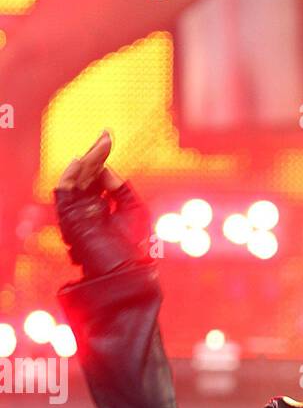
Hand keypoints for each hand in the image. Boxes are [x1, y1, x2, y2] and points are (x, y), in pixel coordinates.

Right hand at [55, 130, 152, 277]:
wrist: (125, 272)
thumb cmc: (133, 246)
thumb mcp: (134, 209)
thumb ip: (120, 187)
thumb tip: (105, 168)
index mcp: (100, 207)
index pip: (95, 176)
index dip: (100, 156)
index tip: (108, 137)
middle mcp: (85, 208)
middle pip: (86, 174)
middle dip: (95, 153)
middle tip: (106, 134)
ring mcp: (76, 212)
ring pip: (76, 179)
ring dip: (89, 159)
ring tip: (103, 144)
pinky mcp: (69, 217)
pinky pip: (64, 190)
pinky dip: (72, 174)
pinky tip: (83, 159)